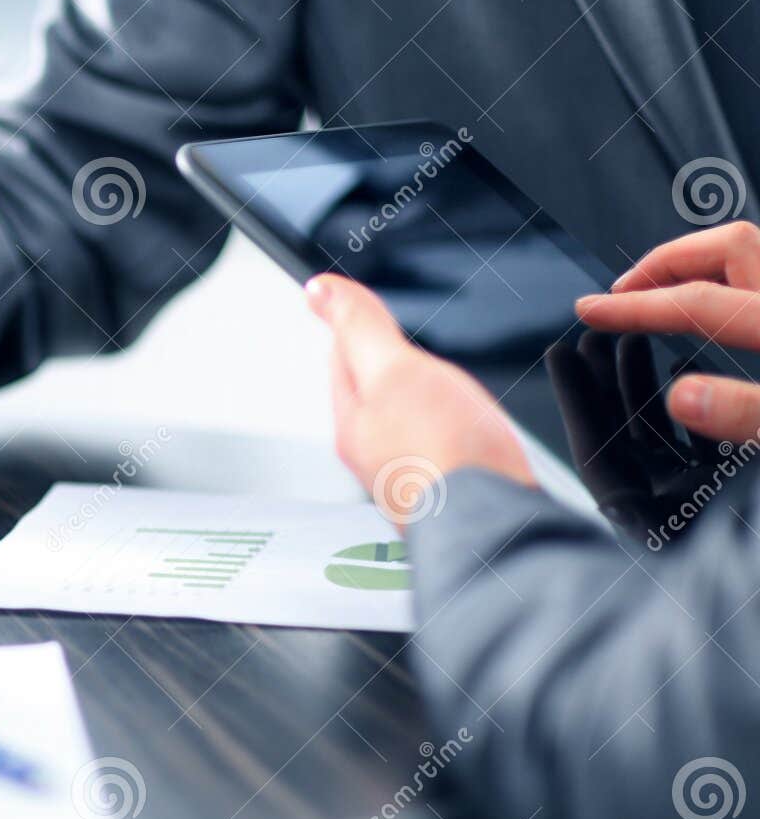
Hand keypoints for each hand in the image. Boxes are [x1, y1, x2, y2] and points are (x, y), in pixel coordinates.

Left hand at [306, 274, 533, 525]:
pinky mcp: (449, 493)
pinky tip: (466, 430)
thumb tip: (319, 290)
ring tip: (431, 381)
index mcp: (353, 422)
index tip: (357, 301)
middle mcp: (374, 455)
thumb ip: (359, 328)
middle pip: (374, 391)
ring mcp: (411, 477)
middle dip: (390, 363)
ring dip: (419, 397)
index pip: (342, 356)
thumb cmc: (446, 457)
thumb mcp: (394, 370)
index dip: (356, 322)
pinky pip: (439, 446)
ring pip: (406, 421)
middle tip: (397, 338)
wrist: (498, 528)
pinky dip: (449, 427)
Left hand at [545, 332, 718, 534]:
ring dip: (644, 389)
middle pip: (618, 440)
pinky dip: (691, 406)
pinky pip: (698, 445)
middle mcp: (670, 517)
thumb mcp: (727, 484)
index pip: (595, 452)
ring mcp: (700, 506)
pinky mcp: (730, 497)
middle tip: (595, 334)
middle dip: (604, 386)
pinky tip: (688, 360)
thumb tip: (683, 394)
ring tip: (635, 339)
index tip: (557, 351)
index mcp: (655, 525)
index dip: (575, 399)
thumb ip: (721, 439)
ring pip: (657, 438)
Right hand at [577, 221, 759, 440]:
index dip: (635, 306)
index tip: (592, 310)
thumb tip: (682, 399)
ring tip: (658, 289)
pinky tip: (717, 310)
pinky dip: (730, 281)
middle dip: (664, 262)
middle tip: (623, 291)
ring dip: (698, 263)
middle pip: (728, 246)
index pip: (698, 301)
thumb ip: (746, 411)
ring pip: (749, 254)